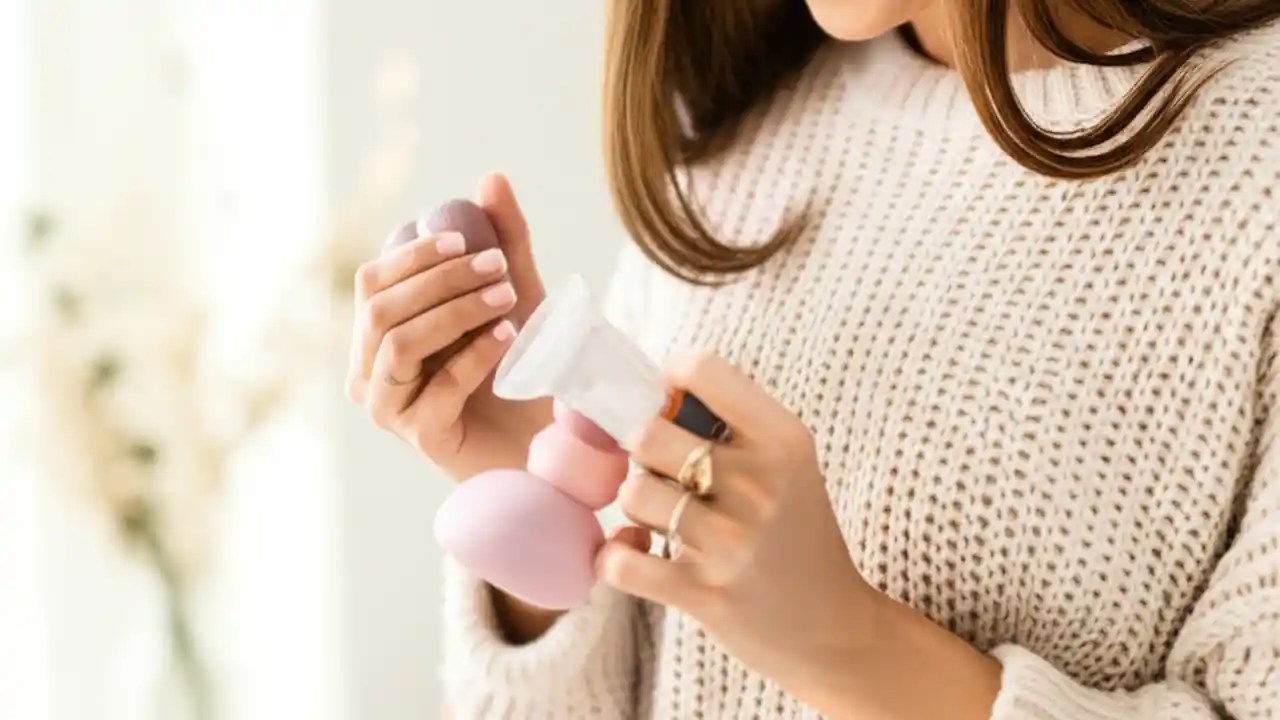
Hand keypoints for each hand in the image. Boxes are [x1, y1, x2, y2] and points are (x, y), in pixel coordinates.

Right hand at [346, 173, 551, 478]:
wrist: (548, 443)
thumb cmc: (523, 370)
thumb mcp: (518, 295)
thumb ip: (505, 240)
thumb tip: (491, 177)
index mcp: (379, 332)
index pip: (374, 279)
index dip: (413, 253)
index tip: (466, 238)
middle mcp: (369, 370)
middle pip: (381, 307)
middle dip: (440, 279)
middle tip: (498, 268)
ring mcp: (388, 407)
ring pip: (400, 343)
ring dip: (455, 312)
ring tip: (507, 299)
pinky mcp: (419, 437)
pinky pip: (435, 389)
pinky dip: (472, 357)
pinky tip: (508, 339)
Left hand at [598, 350, 883, 711]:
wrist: (835, 630)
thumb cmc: (796, 535)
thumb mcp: (787, 465)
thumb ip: (731, 426)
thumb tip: (652, 393)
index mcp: (783, 440)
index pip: (701, 368)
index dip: (668, 381)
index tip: (670, 407)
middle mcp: (761, 484)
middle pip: (649, 433)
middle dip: (642, 452)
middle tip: (662, 473)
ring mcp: (733, 542)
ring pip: (633, 493)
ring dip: (635, 505)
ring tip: (661, 518)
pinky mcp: (705, 594)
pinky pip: (621, 561)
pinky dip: (615, 555)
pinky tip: (638, 552)